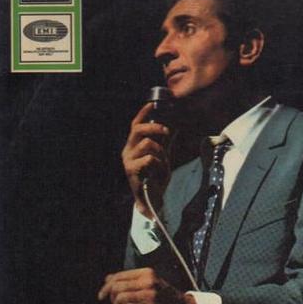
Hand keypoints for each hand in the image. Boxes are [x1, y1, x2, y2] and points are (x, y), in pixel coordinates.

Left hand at [98, 268, 197, 303]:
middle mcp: (149, 283)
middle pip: (117, 287)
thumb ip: (131, 280)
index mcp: (149, 273)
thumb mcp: (151, 282)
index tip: (102, 295)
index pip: (119, 276)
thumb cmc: (166, 298)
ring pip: (120, 298)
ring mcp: (150, 296)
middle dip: (110, 297)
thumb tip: (107, 279)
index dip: (107, 285)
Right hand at [122, 103, 170, 217]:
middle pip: (138, 129)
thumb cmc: (155, 178)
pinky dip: (159, 164)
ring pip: (147, 143)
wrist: (152, 199)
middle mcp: (128, 150)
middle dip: (155, 127)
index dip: (143, 113)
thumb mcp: (163, 157)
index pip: (135, 124)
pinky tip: (159, 172)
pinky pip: (149, 158)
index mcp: (133, 145)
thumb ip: (166, 143)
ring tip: (163, 163)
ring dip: (161, 152)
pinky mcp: (131, 170)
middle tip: (167, 132)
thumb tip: (175, 127)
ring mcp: (128, 160)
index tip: (152, 104)